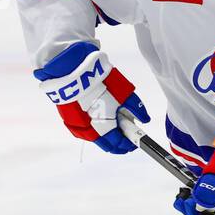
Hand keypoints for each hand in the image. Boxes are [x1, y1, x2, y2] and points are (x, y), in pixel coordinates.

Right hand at [35, 41, 149, 153]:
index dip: (128, 144)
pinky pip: (83, 131)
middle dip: (118, 144)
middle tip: (126, 137)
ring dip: (105, 137)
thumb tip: (145, 119)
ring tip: (114, 129)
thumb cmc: (99, 81)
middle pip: (107, 145)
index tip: (134, 143)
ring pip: (95, 139)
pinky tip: (99, 122)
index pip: (118, 143)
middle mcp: (89, 129)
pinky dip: (93, 130)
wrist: (72, 69)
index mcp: (104, 125)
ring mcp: (77, 125)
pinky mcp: (69, 119)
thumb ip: (136, 108)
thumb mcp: (124, 93)